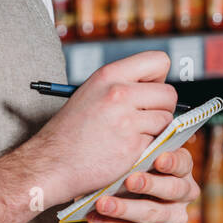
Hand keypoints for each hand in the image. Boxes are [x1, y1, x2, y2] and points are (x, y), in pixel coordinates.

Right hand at [24, 51, 176, 205]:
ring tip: (130, 135)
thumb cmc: (71, 130)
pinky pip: (158, 141)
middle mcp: (119, 92)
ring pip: (166, 119)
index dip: (159, 78)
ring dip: (156, 130)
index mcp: (109, 74)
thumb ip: (122, 84)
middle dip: (161, 108)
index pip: (159, 60)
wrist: (53, 162)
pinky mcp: (133, 145)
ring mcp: (127, 119)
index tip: (148, 92)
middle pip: (169, 93)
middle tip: (142, 119)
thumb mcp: (92, 92)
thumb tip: (156, 85)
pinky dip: (148, 147)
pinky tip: (127, 149)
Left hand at [82, 146, 198, 222]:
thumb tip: (128, 137)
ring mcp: (174, 218)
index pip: (183, 162)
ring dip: (124, 208)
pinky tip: (97, 220)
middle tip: (129, 181)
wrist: (107, 216)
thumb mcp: (127, 163)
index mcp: (180, 169)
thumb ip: (134, 153)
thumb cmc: (119, 179)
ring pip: (152, 213)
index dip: (173, 162)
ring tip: (101, 203)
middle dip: (150, 184)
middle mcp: (183, 193)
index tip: (158, 159)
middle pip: (173, 189)